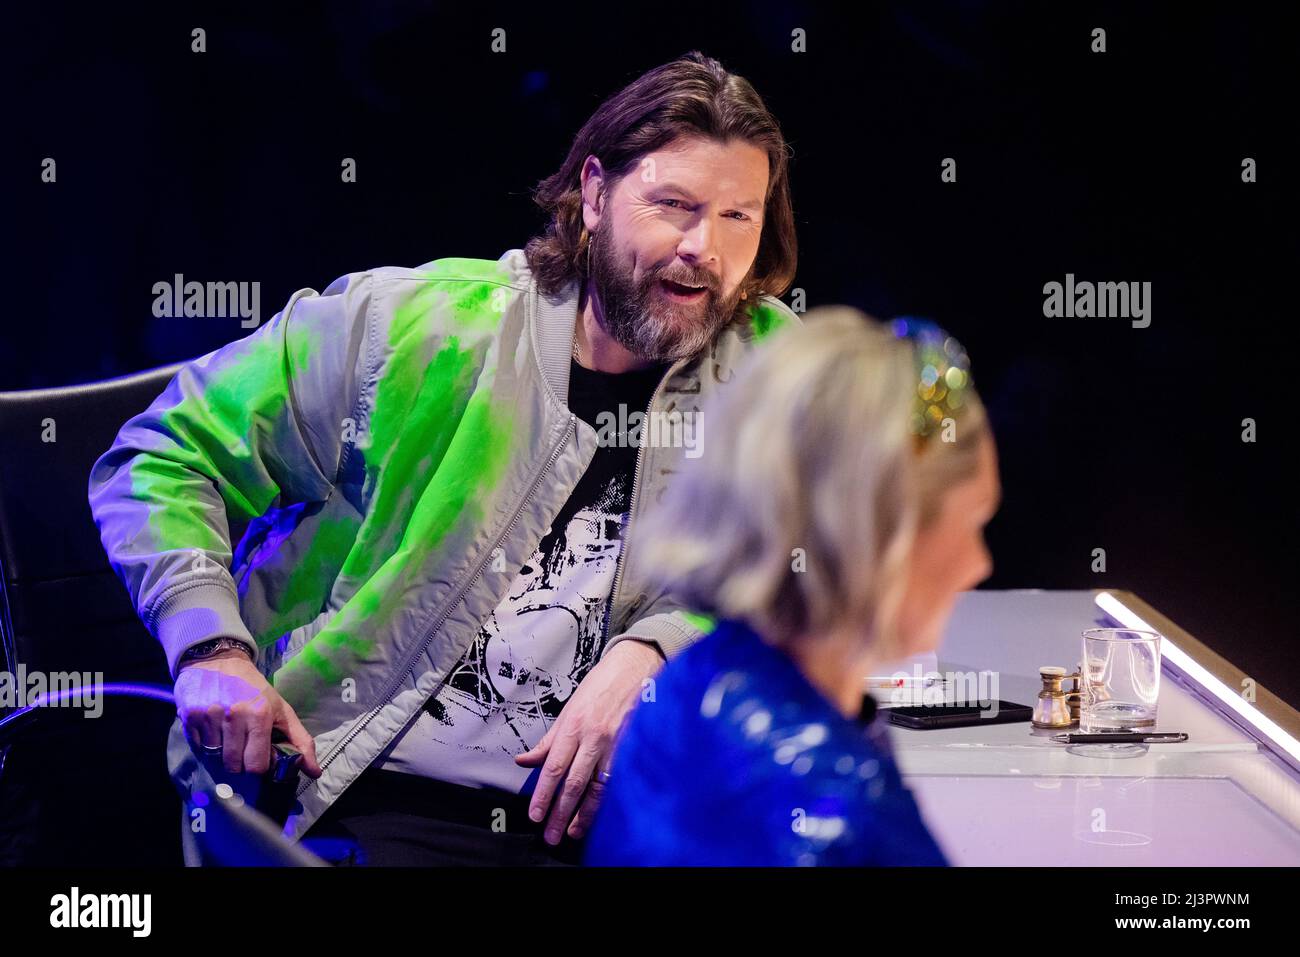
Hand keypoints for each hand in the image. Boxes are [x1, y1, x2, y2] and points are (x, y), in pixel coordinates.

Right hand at [174, 648, 321, 777]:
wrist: (217, 660)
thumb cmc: (253, 688)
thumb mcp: (281, 709)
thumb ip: (300, 740)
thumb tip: (315, 772)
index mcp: (260, 715)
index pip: (257, 764)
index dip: (259, 766)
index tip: (259, 757)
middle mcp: (234, 716)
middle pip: (234, 765)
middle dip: (240, 761)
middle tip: (243, 745)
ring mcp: (209, 717)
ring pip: (215, 758)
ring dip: (222, 752)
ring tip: (227, 734)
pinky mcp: (189, 717)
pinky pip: (198, 748)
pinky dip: (206, 744)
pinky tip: (212, 728)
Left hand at [515, 638, 662, 843]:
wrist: (637, 665)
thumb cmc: (601, 684)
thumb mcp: (569, 708)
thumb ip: (549, 739)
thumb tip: (525, 760)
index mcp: (573, 725)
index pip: (554, 768)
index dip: (543, 794)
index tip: (535, 815)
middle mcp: (594, 737)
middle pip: (574, 783)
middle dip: (560, 813)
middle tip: (551, 835)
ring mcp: (616, 743)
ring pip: (598, 787)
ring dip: (584, 814)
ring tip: (573, 831)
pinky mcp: (634, 746)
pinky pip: (618, 779)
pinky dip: (608, 799)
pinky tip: (602, 814)